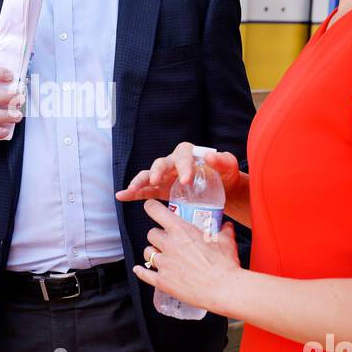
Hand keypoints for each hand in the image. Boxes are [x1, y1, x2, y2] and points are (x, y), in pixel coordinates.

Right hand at [116, 142, 242, 202]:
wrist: (223, 191)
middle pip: (161, 163)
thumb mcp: (229, 168)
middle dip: (157, 171)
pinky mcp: (160, 189)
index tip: (186, 179)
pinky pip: (144, 190)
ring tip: (132, 189)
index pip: (182, 155)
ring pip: (148, 175)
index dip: (183, 165)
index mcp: (189, 154)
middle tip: (157, 181)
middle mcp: (173, 163)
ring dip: (140, 181)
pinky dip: (132, 193)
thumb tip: (209, 157)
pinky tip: (121, 196)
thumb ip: (224, 161)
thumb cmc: (225, 176)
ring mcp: (165, 176)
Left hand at [131, 198, 240, 313]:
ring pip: (147, 252)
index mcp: (181, 230)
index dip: (151, 207)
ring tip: (161, 256)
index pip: (155, 211)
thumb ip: (224, 231)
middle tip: (167, 240)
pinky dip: (141, 271)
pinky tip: (139, 269)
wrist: (223, 289)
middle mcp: (169, 244)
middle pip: (151, 233)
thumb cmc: (225, 264)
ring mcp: (164, 264)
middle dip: (158, 235)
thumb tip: (227, 226)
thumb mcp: (226, 242)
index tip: (152, 208)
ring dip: (153, 252)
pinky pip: (144, 274)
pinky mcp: (162, 281)